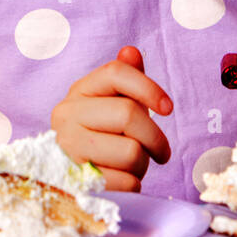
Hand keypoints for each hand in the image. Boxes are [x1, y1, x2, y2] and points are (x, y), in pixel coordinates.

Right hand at [51, 46, 171, 191]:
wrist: (67, 176)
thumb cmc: (99, 133)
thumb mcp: (110, 103)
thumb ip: (125, 78)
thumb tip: (132, 52)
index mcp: (80, 90)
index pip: (116, 72)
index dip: (148, 87)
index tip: (168, 109)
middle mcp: (68, 115)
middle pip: (128, 113)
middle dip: (155, 137)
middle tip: (161, 151)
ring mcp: (69, 148)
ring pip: (130, 152)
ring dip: (143, 163)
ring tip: (135, 164)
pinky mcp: (76, 182)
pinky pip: (125, 182)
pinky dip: (134, 184)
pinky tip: (123, 179)